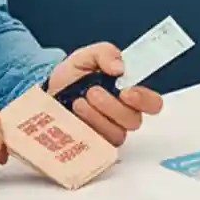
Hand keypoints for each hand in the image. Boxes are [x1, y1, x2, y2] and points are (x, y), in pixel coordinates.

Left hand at [46, 42, 163, 145]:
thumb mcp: (87, 56)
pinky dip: (86, 127)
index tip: (127, 92)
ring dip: (96, 115)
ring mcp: (109, 133)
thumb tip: (119, 67)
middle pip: (134, 121)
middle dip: (113, 106)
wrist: (46, 95)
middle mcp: (123, 116)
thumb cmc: (71, 77)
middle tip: (93, 92)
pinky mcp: (95, 146)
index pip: (152, 103)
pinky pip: (99, 143)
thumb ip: (105, 53)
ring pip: (116, 133)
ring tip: (78, 102)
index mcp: (128, 93)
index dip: (145, 100)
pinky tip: (74, 115)